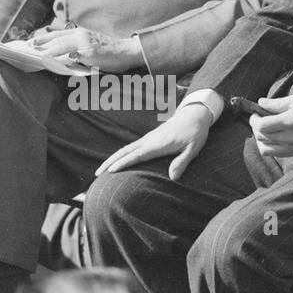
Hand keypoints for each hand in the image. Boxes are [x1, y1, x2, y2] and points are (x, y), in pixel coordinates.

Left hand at [30, 27, 143, 73]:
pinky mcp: (88, 51)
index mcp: (80, 33)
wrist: (126, 51)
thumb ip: (77, 50)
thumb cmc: (110, 52)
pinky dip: (59, 57)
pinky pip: (70, 54)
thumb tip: (63, 58)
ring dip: (46, 50)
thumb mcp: (91, 46)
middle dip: (40, 42)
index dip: (44, 37)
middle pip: (56, 38)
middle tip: (28, 46)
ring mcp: (84, 42)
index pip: (58, 33)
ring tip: (34, 54)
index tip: (33, 41)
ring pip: (60, 44)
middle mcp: (80, 34)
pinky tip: (50, 61)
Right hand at [95, 103, 212, 180]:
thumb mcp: (193, 148)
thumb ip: (183, 162)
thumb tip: (173, 178)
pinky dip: (121, 155)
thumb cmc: (195, 133)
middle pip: (125, 151)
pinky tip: (117, 161)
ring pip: (125, 149)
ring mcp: (148, 139)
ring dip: (112, 159)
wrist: (194, 114)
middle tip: (97, 174)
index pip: (137, 155)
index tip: (110, 171)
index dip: (123, 163)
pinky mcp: (149, 139)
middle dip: (110, 162)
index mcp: (158, 144)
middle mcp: (149, 141)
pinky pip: (131, 148)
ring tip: (101, 170)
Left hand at [249, 93, 292, 157]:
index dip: (254, 119)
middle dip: (255, 127)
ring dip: (261, 139)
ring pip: (265, 149)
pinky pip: (276, 154)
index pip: (261, 126)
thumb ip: (277, 103)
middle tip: (259, 118)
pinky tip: (274, 137)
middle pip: (261, 137)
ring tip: (265, 129)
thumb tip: (261, 103)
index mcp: (289, 122)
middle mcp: (289, 137)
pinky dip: (269, 146)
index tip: (255, 113)